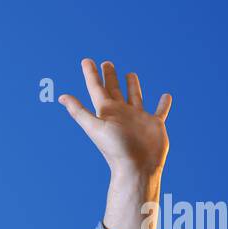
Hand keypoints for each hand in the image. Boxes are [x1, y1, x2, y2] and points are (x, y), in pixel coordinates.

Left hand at [59, 59, 172, 228]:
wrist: (136, 168)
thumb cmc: (115, 149)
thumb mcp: (95, 127)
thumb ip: (79, 111)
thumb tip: (61, 97)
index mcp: (107, 112)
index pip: (96, 88)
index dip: (91, 74)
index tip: (86, 60)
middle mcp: (121, 113)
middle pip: (114, 89)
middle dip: (110, 76)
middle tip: (107, 63)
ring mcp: (138, 118)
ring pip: (135, 96)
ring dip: (132, 85)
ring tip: (130, 74)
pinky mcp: (154, 124)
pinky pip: (160, 110)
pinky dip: (164, 103)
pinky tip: (166, 95)